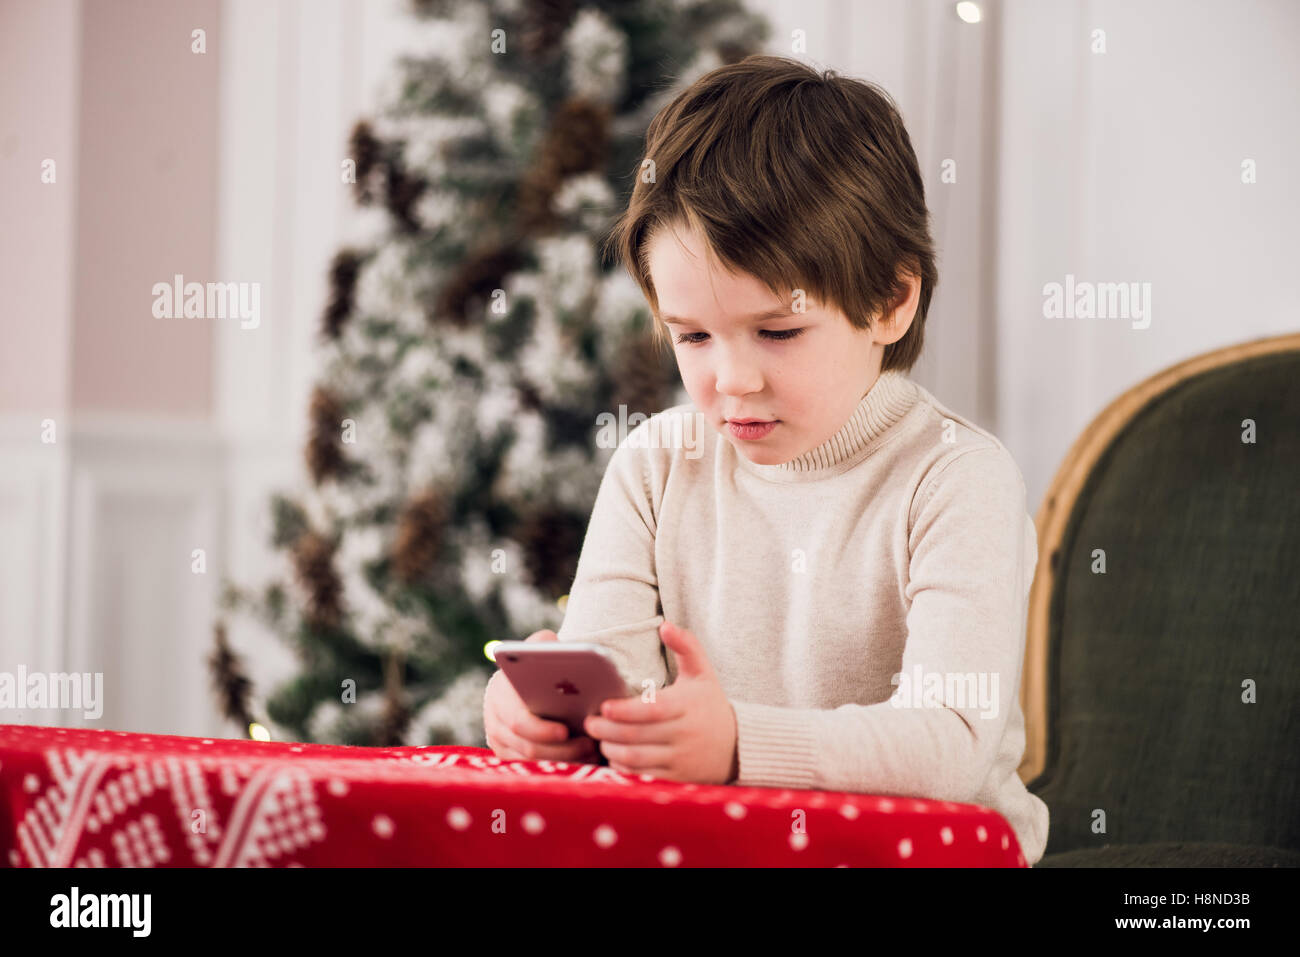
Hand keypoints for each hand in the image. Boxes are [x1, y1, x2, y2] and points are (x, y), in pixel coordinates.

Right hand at [483, 629, 600, 764]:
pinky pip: (535, 769)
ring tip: (593, 752)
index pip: (519, 721)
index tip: (565, 732)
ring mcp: (500, 741)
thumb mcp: (541, 648)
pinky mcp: (509, 756)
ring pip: (534, 762)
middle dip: (562, 749)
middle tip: (590, 745)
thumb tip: (549, 645)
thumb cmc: (542, 664)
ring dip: (566, 759)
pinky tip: (584, 760)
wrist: (532, 681)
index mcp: (500, 693)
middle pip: (528, 747)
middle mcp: (494, 720)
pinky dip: (560, 765)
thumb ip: (543, 644)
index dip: (542, 730)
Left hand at [583, 621, 738, 784]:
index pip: (652, 710)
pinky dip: (623, 768)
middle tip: (589, 722)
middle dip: (607, 730)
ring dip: (611, 750)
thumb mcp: (703, 672)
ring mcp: (680, 760)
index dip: (625, 710)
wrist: (736, 746)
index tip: (604, 705)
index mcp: (687, 706)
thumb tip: (665, 625)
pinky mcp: (677, 780)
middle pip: (637, 735)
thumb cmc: (709, 704)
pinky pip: (643, 776)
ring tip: (598, 739)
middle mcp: (684, 735)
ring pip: (636, 759)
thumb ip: (686, 646)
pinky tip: (613, 756)